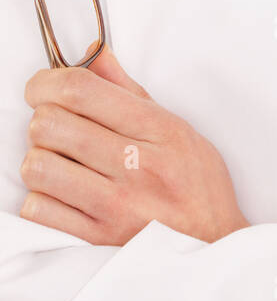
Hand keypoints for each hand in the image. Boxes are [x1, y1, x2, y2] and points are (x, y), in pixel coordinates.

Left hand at [19, 48, 249, 245]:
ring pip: (38, 165)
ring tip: (61, 163)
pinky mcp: (97, 237)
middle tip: (58, 128)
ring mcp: (115, 204)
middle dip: (45, 119)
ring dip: (41, 160)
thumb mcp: (177, 128)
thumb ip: (129, 91)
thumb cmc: (197, 185)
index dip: (47, 82)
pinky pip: (38, 209)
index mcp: (157, 129)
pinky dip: (41, 199)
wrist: (214, 245)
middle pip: (50, 123)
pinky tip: (63, 195)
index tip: (43, 87)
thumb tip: (91, 55)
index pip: (81, 91)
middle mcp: (136, 165)